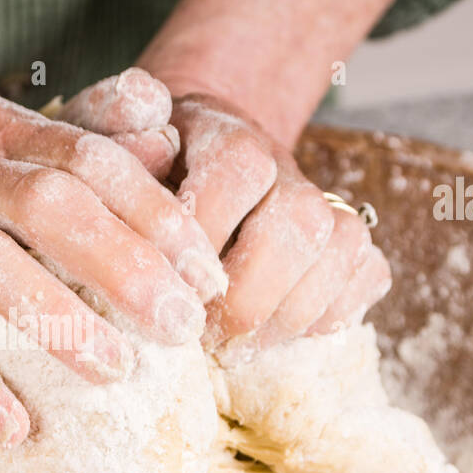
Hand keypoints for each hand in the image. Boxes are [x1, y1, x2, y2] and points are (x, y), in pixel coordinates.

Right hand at [0, 89, 226, 448]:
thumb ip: (79, 141)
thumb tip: (167, 143)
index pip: (91, 159)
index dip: (157, 217)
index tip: (206, 279)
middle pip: (48, 203)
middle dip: (127, 267)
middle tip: (182, 330)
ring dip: (57, 320)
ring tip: (116, 372)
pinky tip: (15, 428)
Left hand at [62, 74, 389, 350]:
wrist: (180, 166)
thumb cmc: (131, 170)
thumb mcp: (103, 140)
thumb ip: (114, 125)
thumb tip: (152, 140)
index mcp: (223, 132)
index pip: (239, 167)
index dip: (207, 229)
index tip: (168, 283)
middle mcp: (279, 165)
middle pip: (298, 218)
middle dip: (250, 290)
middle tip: (204, 334)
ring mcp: (319, 202)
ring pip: (341, 247)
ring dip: (289, 311)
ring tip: (235, 347)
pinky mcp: (343, 243)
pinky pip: (368, 274)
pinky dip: (333, 312)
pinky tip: (280, 334)